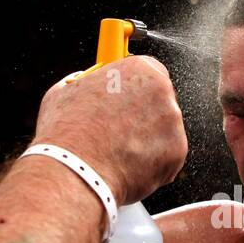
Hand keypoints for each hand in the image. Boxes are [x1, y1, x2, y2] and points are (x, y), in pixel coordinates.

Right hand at [33, 55, 186, 206]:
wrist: (76, 173)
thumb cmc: (67, 134)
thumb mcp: (65, 92)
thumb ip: (85, 83)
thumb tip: (84, 84)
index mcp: (138, 69)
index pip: (150, 72)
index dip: (136, 89)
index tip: (128, 98)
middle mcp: (162, 91)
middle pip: (160, 102)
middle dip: (143, 117)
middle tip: (119, 132)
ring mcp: (173, 123)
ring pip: (163, 132)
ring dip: (146, 142)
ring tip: (116, 154)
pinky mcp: (177, 153)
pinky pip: (166, 159)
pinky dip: (151, 166)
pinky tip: (126, 168)